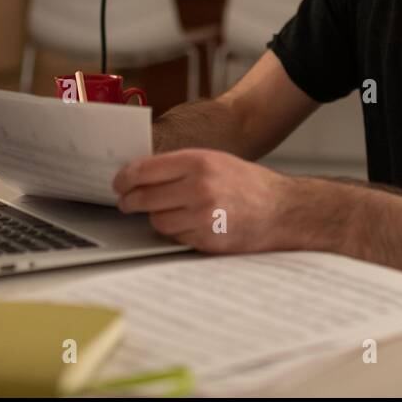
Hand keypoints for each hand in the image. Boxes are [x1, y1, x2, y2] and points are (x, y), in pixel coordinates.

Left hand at [112, 148, 300, 253]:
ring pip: (157, 221)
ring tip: (167, 211)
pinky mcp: (207, 240)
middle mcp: (199, 188)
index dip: (125, 178)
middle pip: (144, 198)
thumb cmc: (248, 183)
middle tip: (127, 202)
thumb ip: (179, 166)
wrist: (282, 210)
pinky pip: (175, 238)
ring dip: (156, 218)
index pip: (144, 171)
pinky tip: (188, 224)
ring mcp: (203, 217)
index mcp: (198, 162)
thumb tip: (141, 174)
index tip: (119, 183)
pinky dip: (176, 232)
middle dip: (130, 201)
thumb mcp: (215, 160)